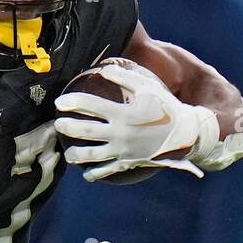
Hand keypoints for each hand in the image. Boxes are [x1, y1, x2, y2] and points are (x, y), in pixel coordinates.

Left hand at [54, 62, 210, 180]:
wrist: (184, 133)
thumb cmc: (164, 106)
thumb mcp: (147, 86)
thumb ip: (123, 76)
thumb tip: (102, 69)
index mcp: (124, 113)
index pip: (90, 105)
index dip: (72, 102)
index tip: (59, 103)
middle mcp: (120, 133)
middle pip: (85, 131)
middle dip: (67, 127)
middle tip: (58, 123)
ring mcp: (123, 151)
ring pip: (91, 156)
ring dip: (75, 155)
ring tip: (68, 153)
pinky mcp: (127, 163)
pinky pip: (106, 171)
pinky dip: (93, 173)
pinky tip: (85, 172)